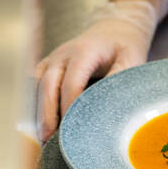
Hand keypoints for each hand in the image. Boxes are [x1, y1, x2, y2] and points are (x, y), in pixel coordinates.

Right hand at [34, 0, 156, 140]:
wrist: (114, 29)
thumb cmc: (124, 47)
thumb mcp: (131, 61)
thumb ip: (119, 82)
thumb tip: (106, 109)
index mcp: (84, 50)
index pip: (71, 83)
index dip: (70, 107)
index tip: (73, 130)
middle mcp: (63, 54)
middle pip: (47, 85)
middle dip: (47, 113)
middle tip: (49, 139)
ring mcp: (52, 59)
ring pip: (37, 86)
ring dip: (39, 111)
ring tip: (43, 137)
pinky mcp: (48, 66)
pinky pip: (35, 86)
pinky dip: (37, 104)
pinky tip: (41, 124)